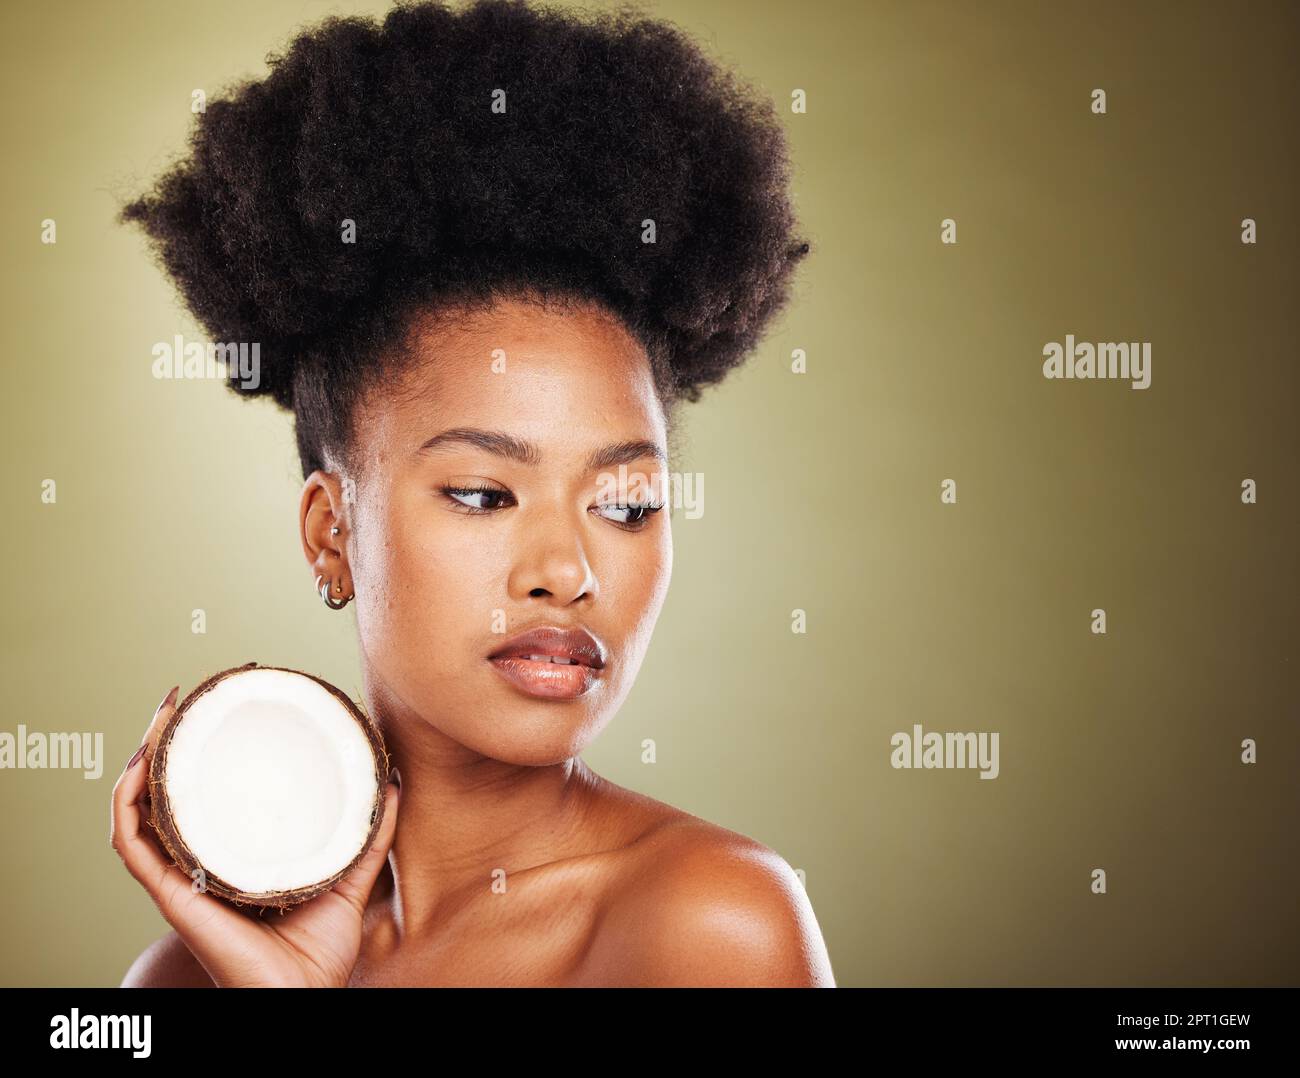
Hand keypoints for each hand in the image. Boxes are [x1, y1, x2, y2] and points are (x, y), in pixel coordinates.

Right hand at [110, 685, 399, 987]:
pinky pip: (132, 844)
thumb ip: (370, 835)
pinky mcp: (171, 894)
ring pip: (142, 811)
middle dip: (166, 747)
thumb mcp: (350, 879)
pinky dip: (127, 804)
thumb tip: (390, 782)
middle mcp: (201, 865)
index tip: (220, 709)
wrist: (302, 999)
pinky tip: (139, 770)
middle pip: (168, 797)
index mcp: (234, 860)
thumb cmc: (317, 955)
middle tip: (180, 701)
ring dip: (141, 762)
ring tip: (159, 720)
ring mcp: (181, 878)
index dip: (204, 758)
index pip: (208, 802)